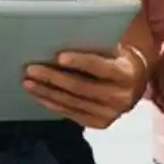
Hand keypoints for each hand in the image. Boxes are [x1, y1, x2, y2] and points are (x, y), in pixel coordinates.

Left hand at [22, 46, 144, 128]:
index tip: (59, 56)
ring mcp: (110, 113)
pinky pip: (71, 113)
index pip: (100, 67)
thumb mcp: (112, 50)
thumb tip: (60, 40)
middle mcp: (121, 97)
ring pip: (72, 102)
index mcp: (125, 74)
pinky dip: (52, 104)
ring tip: (28, 82)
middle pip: (81, 87)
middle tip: (32, 69)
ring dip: (47, 92)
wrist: (135, 83)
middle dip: (53, 78)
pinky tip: (39, 95)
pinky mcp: (99, 123)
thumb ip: (93, 48)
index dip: (80, 61)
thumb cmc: (116, 59)